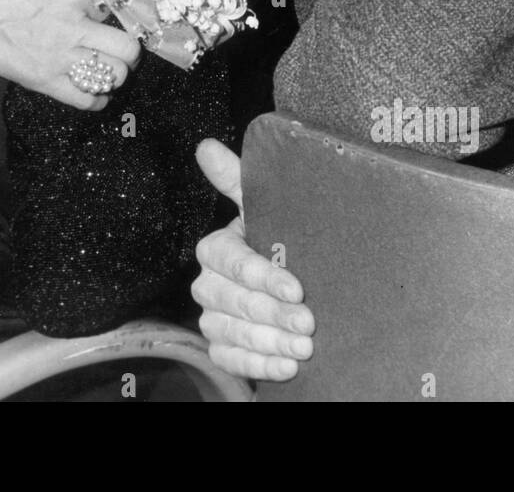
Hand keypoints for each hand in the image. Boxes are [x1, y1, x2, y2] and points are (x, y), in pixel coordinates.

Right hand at [0, 0, 141, 109]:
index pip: (125, 2)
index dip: (127, 7)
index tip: (124, 9)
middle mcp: (75, 24)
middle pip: (129, 48)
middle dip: (129, 46)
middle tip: (117, 41)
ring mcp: (60, 56)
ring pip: (116, 75)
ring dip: (114, 70)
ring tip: (102, 62)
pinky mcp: (44, 81)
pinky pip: (89, 100)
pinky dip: (97, 96)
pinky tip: (89, 85)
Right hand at [191, 138, 314, 380]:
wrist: (288, 286)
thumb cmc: (275, 240)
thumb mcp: (264, 210)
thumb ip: (235, 179)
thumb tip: (205, 146)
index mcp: (216, 249)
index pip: (230, 262)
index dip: (261, 276)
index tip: (296, 287)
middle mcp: (208, 283)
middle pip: (231, 301)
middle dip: (271, 313)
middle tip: (308, 323)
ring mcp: (212, 318)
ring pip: (231, 332)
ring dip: (268, 342)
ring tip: (304, 347)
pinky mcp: (221, 347)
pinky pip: (231, 359)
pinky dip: (259, 365)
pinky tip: (289, 367)